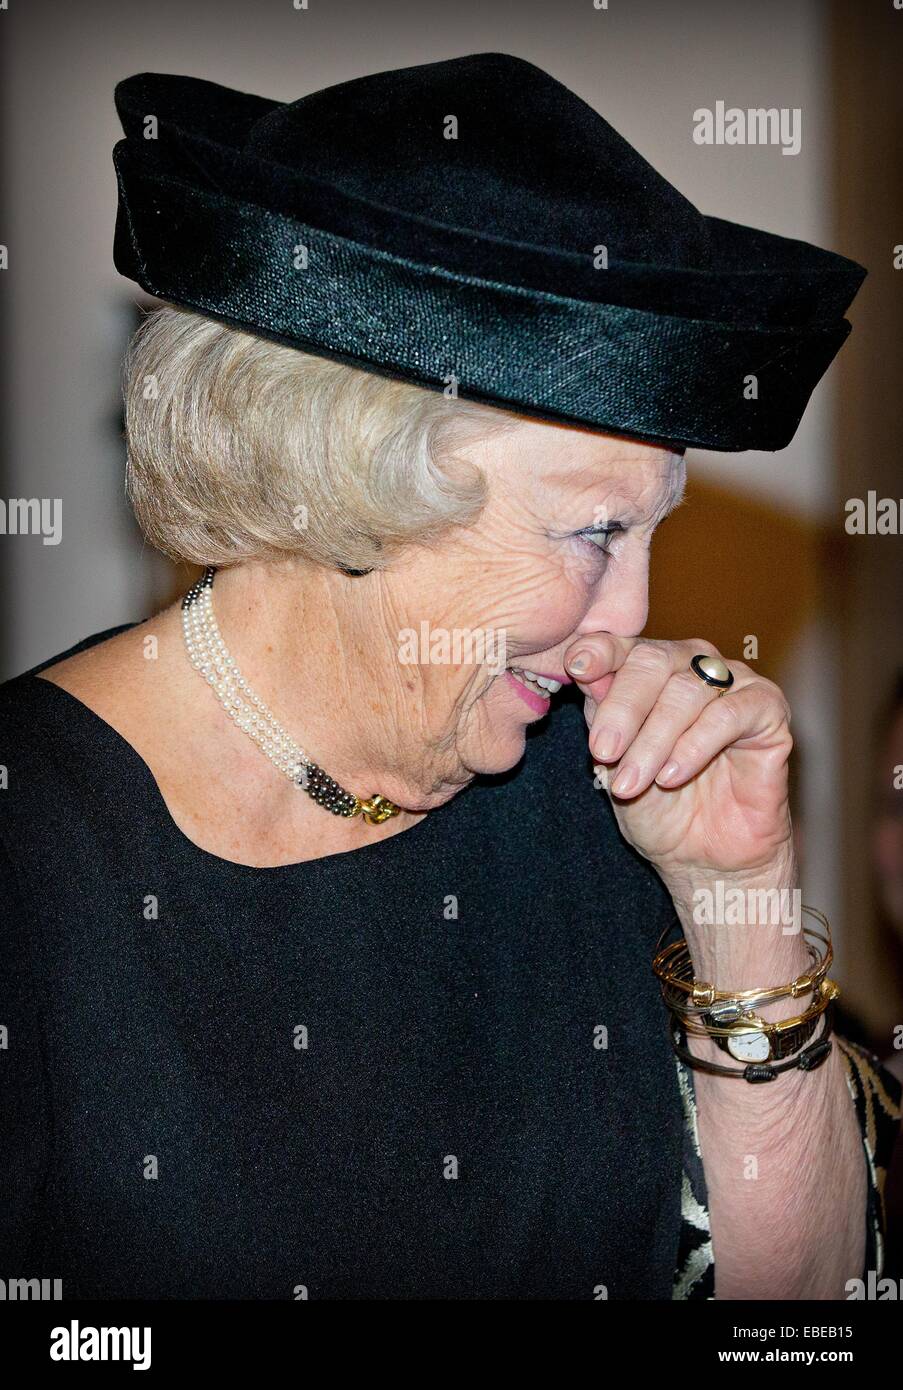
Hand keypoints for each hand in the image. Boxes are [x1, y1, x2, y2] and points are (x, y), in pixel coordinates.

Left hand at [564, 635, 794, 894]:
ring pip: (688, 690)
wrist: (704, 858)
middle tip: (602, 753)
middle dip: (623, 708)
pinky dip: (694, 746)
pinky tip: (672, 776)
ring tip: (633, 783)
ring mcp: (735, 684)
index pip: (624, 644)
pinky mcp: (768, 711)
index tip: (578, 668)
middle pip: (654, 660)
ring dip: (654, 739)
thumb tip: (584, 666)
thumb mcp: (614, 762)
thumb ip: (602, 713)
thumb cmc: (658, 808)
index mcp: (653, 670)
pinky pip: (729, 714)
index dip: (601, 651)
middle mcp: (694, 667)